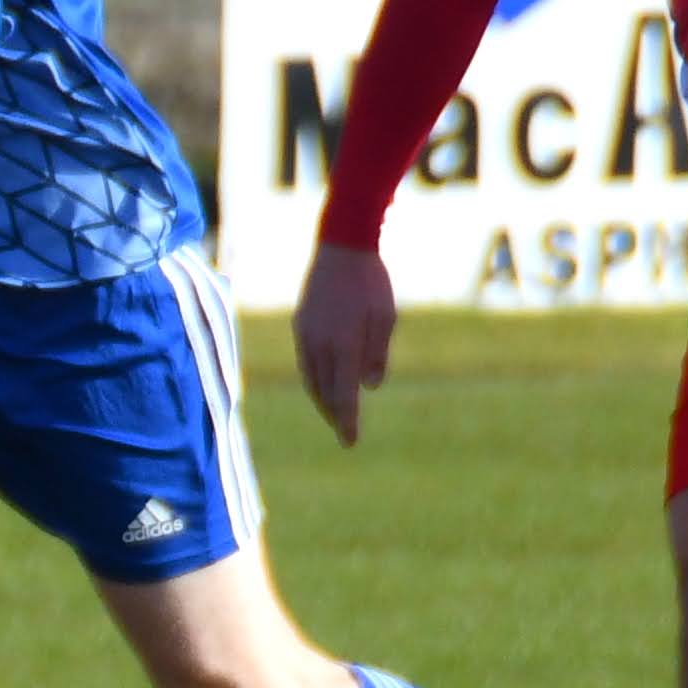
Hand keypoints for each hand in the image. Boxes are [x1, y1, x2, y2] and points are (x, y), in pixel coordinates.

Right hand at [292, 242, 398, 447]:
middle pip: (324, 391)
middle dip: (334, 415)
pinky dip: (313, 379)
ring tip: (333, 412)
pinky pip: (305, 361)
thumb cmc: (371, 282)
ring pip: (310, 378)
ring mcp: (306, 333)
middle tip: (344, 432)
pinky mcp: (300, 323)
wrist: (342, 246)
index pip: (344, 394)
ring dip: (322, 399)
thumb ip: (377, 354)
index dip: (346, 421)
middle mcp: (320, 344)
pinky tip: (322, 382)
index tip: (350, 441)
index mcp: (344, 344)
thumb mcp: (387, 318)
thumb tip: (369, 386)